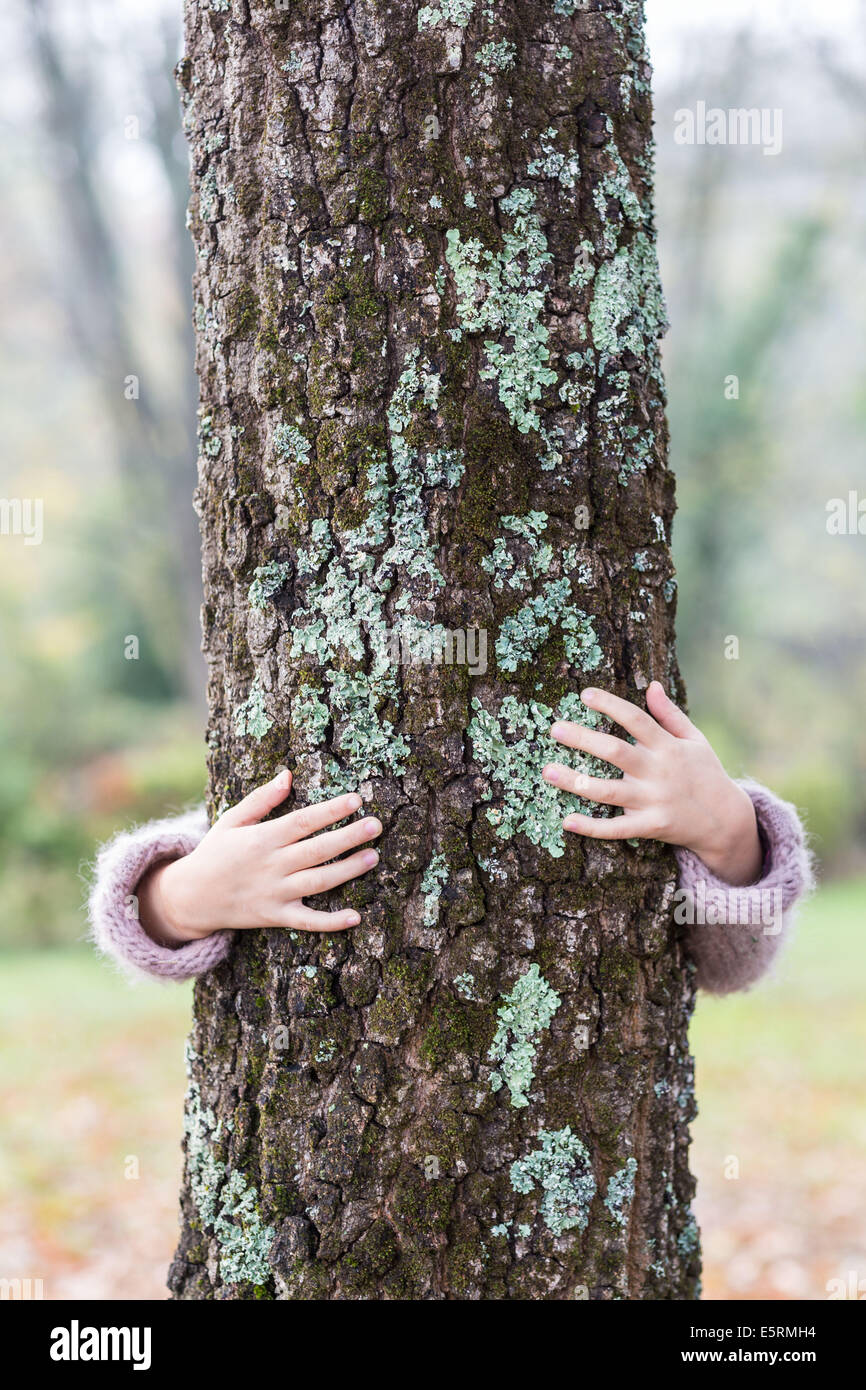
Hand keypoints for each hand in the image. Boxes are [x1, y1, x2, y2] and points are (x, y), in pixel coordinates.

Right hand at [137, 770, 381, 945]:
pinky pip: (307, 921)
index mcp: (262, 838)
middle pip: (317, 849)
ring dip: (348, 870)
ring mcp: (275, 893)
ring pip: (318, 882)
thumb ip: (261, 799)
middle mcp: (271, 865)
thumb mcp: (231, 821)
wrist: (190, 897)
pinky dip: (331, 922)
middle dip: (349, 837)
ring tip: (373, 857)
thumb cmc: (214, 853)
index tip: (356, 800)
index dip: (330, 810)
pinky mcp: (275, 917)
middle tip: (377, 825)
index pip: (303, 821)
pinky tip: (356, 917)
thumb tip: (288, 774)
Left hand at [541, 682, 762, 885]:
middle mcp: (658, 772)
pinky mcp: (650, 827)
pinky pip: (617, 829)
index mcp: (668, 746)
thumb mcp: (694, 740)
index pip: (636, 720)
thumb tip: (652, 685)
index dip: (611, 706)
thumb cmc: (705, 773)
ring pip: (609, 792)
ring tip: (547, 771)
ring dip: (576, 782)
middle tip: (554, 728)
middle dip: (583, 739)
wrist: (726, 820)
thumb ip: (670, 714)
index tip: (584, 694)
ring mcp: (654, 801)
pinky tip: (567, 821)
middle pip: (616, 753)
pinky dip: (592, 828)